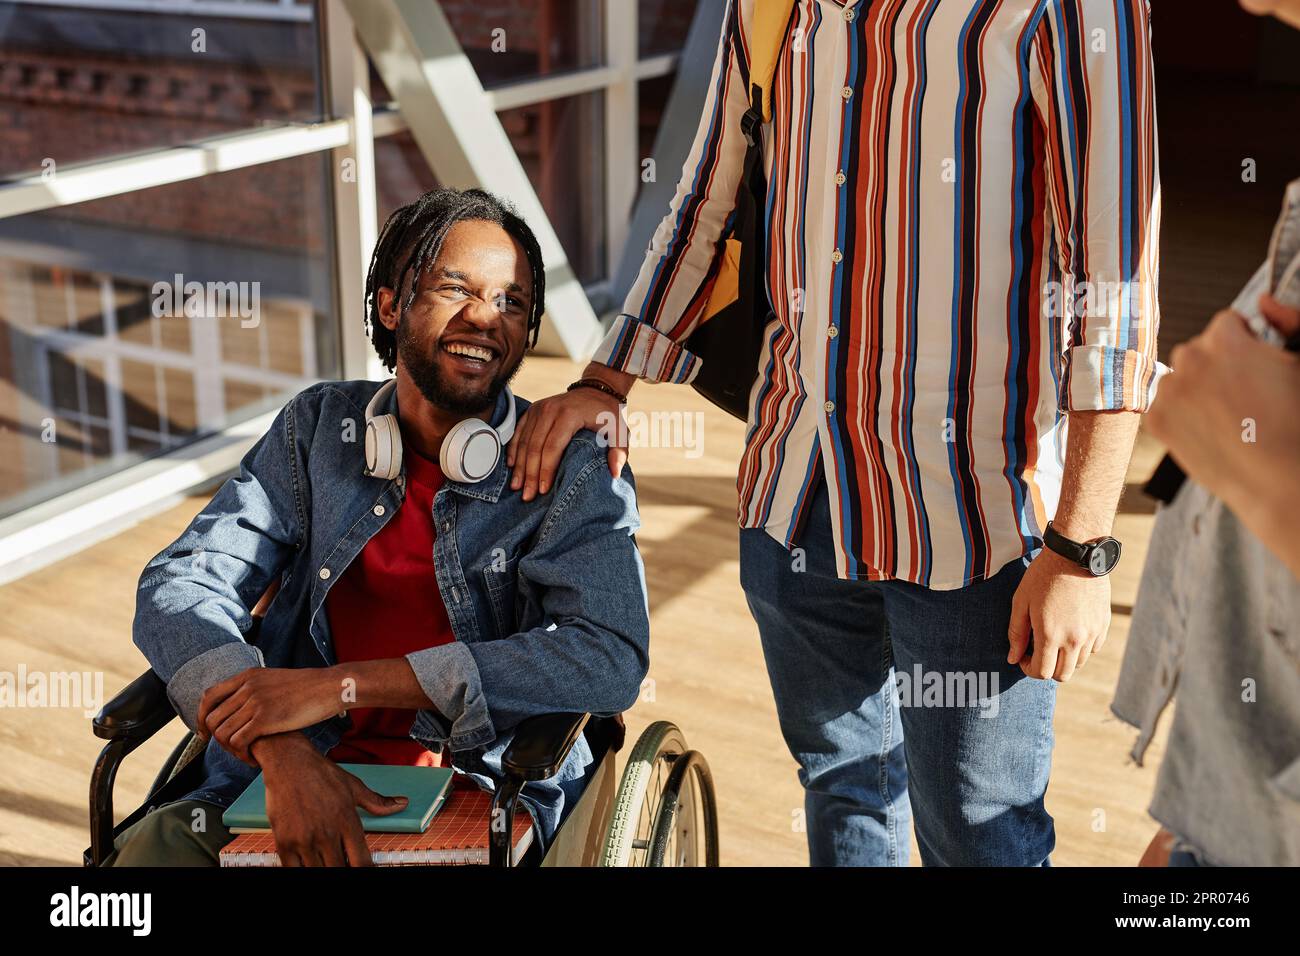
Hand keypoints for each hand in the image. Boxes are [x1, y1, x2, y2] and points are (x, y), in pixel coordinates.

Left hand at [198, 666, 346, 764]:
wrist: (329, 687)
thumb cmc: (308, 687)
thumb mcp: (275, 679)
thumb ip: (257, 688)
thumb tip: (244, 704)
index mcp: (247, 676)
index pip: (209, 696)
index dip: (201, 717)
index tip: (205, 733)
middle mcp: (247, 688)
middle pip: (213, 718)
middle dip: (216, 739)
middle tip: (230, 750)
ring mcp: (255, 702)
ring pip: (223, 733)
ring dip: (231, 750)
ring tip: (246, 755)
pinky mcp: (264, 719)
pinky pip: (238, 742)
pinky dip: (242, 755)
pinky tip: (254, 759)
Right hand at [254, 733, 407, 866]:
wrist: (289, 762)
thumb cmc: (321, 774)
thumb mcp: (353, 786)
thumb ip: (376, 802)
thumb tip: (402, 804)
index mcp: (347, 821)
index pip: (361, 861)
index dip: (365, 870)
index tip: (365, 869)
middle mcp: (327, 833)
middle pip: (339, 870)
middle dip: (343, 869)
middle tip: (343, 861)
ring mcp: (304, 839)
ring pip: (317, 872)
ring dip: (323, 868)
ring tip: (326, 860)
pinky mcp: (284, 841)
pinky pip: (293, 869)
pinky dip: (301, 869)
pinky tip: (308, 862)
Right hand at [507, 383, 627, 500]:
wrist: (596, 390)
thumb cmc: (607, 414)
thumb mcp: (620, 431)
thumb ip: (619, 452)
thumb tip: (615, 473)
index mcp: (569, 415)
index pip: (552, 447)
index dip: (546, 470)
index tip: (544, 490)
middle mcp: (550, 410)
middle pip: (534, 447)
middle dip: (530, 474)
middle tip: (527, 495)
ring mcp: (539, 408)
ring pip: (523, 441)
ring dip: (519, 466)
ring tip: (517, 486)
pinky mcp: (532, 410)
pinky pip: (518, 432)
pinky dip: (514, 450)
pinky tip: (512, 466)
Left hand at [1007, 549, 1110, 681]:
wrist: (1075, 555)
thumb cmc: (1043, 576)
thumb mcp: (1021, 602)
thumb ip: (1016, 633)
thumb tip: (1013, 659)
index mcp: (1051, 635)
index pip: (1042, 672)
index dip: (1029, 669)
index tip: (1023, 656)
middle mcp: (1074, 640)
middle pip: (1063, 675)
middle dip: (1047, 668)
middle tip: (1037, 651)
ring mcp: (1092, 633)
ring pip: (1079, 663)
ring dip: (1064, 658)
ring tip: (1054, 638)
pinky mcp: (1103, 624)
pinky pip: (1093, 648)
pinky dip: (1081, 647)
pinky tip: (1070, 629)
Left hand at [1147, 295, 1299, 508]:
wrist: (1280, 478)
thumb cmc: (1297, 417)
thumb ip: (1289, 320)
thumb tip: (1264, 300)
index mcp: (1224, 339)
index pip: (1226, 323)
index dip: (1246, 343)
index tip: (1256, 366)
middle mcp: (1189, 359)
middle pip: (1198, 349)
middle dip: (1217, 364)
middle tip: (1243, 395)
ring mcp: (1168, 392)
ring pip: (1178, 377)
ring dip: (1195, 388)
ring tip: (1227, 415)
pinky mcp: (1156, 421)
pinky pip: (1164, 405)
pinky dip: (1180, 413)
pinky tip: (1208, 429)